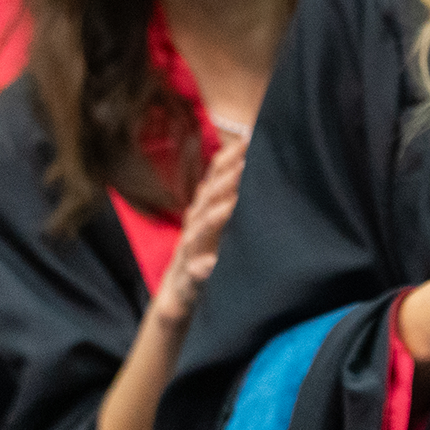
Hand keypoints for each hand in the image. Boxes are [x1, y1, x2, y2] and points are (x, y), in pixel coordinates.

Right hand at [148, 137, 245, 328]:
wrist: (181, 289)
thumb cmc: (205, 246)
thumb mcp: (216, 215)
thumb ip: (227, 190)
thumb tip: (247, 156)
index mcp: (203, 208)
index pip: (215, 178)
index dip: (229, 159)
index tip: (248, 140)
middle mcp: (194, 224)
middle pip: (208, 199)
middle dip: (225, 181)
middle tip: (246, 165)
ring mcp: (189, 250)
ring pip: (199, 231)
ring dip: (214, 218)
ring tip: (230, 207)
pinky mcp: (189, 276)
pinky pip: (195, 272)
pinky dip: (201, 268)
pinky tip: (208, 265)